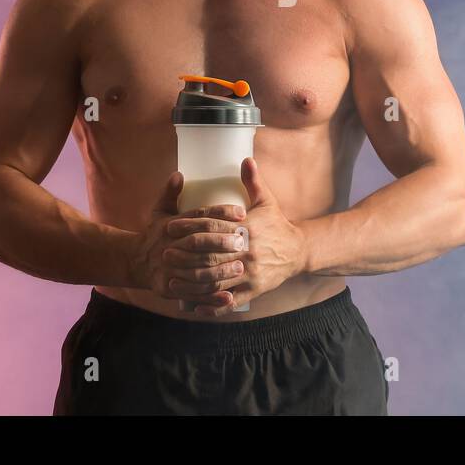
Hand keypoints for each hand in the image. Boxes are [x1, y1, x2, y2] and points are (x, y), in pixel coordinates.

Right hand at [132, 170, 247, 309]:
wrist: (135, 262)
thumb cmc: (156, 234)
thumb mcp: (159, 212)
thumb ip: (170, 193)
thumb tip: (179, 173)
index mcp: (171, 225)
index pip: (199, 216)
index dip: (221, 213)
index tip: (242, 212)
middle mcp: (169, 245)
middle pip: (199, 242)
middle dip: (223, 242)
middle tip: (244, 241)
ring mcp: (168, 268)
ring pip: (197, 269)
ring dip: (220, 269)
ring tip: (241, 267)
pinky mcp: (168, 287)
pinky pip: (192, 292)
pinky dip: (211, 296)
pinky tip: (228, 295)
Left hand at [165, 157, 308, 316]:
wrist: (299, 251)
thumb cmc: (278, 224)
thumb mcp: (267, 201)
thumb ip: (253, 181)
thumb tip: (245, 158)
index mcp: (248, 228)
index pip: (213, 227)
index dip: (189, 226)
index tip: (171, 227)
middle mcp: (248, 252)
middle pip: (211, 255)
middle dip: (185, 256)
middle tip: (165, 254)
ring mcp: (251, 273)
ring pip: (217, 280)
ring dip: (193, 283)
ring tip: (173, 281)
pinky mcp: (255, 289)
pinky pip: (231, 300)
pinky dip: (213, 305)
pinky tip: (196, 306)